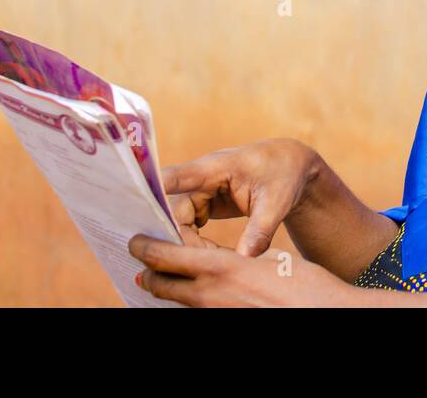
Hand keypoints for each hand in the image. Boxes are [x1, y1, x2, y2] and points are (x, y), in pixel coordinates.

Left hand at [128, 234, 361, 306]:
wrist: (322, 311)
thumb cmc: (300, 281)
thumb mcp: (264, 257)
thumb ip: (231, 255)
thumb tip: (208, 257)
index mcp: (219, 267)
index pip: (166, 254)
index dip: (147, 244)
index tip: (136, 236)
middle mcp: (210, 294)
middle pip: (159, 282)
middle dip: (145, 269)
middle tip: (137, 254)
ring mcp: (215, 312)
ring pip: (175, 299)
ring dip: (164, 284)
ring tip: (155, 272)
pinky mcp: (224, 319)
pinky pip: (194, 309)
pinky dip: (185, 298)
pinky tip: (188, 289)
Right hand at [162, 138, 320, 256]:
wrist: (292, 165)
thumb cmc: (283, 175)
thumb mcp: (277, 202)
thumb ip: (260, 230)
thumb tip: (244, 260)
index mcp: (217, 166)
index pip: (178, 176)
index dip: (154, 191)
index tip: (135, 208)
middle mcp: (203, 176)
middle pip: (174, 207)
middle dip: (176, 235)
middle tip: (191, 261)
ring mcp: (202, 189)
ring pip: (179, 219)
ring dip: (186, 241)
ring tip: (207, 261)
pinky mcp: (206, 202)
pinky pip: (188, 223)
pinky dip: (194, 240)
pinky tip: (205, 255)